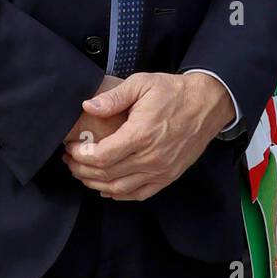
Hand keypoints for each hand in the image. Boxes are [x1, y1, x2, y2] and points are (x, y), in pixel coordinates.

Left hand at [63, 72, 233, 201]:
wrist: (207, 104)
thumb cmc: (173, 92)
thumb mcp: (142, 83)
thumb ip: (113, 96)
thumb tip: (88, 106)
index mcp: (141, 134)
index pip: (102, 156)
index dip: (81, 156)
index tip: (71, 148)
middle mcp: (151, 158)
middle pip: (107, 175)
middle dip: (82, 170)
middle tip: (69, 161)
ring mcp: (161, 170)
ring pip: (120, 189)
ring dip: (96, 184)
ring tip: (82, 174)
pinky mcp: (169, 176)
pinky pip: (139, 194)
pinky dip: (120, 194)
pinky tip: (107, 188)